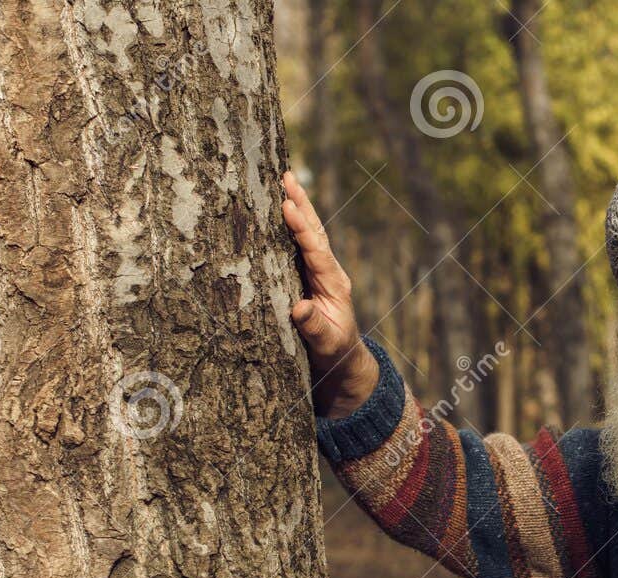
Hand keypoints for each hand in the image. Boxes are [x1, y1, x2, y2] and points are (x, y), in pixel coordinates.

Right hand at [282, 170, 378, 419]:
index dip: (301, 229)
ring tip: (284, 179)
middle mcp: (327, 272)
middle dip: (301, 204)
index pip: (316, 250)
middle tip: (286, 176)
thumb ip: (315, 327)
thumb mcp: (326, 344)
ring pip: (307, 233)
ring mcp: (317, 271)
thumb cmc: (333, 353)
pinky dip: (288, 224)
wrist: (340, 361)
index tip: (287, 206)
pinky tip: (277, 206)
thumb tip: (300, 309)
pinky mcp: (306, 275)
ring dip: (297, 206)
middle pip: (314, 232)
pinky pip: (297, 244)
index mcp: (334, 284)